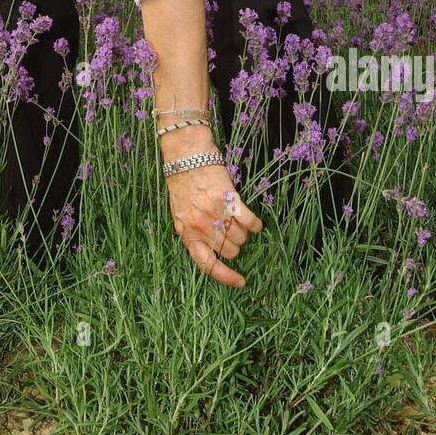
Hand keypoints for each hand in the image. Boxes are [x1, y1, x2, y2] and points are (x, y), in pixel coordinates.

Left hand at [165, 156, 262, 287]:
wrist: (185, 152)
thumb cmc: (181, 181)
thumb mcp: (180, 212)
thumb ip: (192, 231)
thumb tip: (212, 248)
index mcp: (186, 232)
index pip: (207, 265)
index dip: (226, 277)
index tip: (240, 281)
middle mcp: (200, 226)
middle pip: (229, 251)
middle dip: (235, 245)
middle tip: (232, 232)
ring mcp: (214, 213)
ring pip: (240, 238)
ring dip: (244, 234)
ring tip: (238, 221)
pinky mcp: (228, 198)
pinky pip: (249, 222)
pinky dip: (255, 224)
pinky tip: (255, 223)